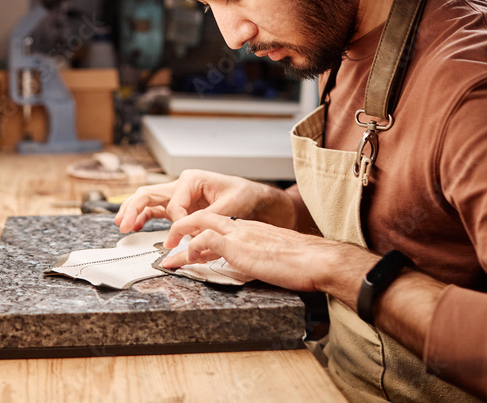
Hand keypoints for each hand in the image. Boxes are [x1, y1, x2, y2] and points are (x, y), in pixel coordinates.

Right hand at [114, 169, 296, 233]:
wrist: (252, 197)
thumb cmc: (243, 196)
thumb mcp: (231, 206)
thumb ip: (209, 218)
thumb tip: (191, 233)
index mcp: (192, 179)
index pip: (174, 203)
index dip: (176, 223)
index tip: (180, 238)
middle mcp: (181, 184)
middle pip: (149, 194)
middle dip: (134, 209)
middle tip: (124, 224)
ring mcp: (178, 195)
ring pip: (148, 200)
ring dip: (133, 212)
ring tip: (122, 225)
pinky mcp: (179, 205)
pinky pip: (156, 210)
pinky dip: (144, 217)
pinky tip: (135, 226)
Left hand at [159, 211, 356, 292]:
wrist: (318, 260)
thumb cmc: (305, 264)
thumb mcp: (274, 259)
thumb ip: (259, 260)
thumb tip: (253, 270)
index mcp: (251, 230)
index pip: (219, 226)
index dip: (201, 236)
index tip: (191, 250)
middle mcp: (243, 227)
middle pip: (203, 217)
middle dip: (182, 228)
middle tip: (169, 246)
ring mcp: (239, 234)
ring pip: (199, 223)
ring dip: (179, 238)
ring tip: (168, 257)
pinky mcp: (238, 246)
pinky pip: (206, 240)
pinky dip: (190, 249)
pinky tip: (184, 260)